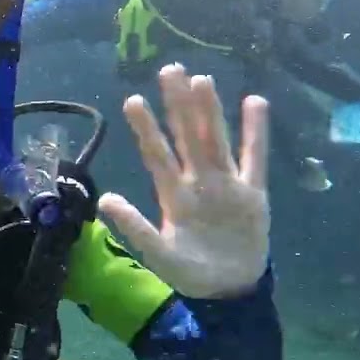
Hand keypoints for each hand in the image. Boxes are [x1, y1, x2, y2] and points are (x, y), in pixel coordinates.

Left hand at [98, 64, 269, 298]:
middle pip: (186, 135)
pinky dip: (255, 132)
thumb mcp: (158, 254)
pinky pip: (254, 158)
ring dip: (210, 111)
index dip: (146, 128)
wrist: (228, 290)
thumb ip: (134, 227)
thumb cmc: (189, 271)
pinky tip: (254, 103)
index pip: (156, 154)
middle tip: (169, 70)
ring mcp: (226, 183)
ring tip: (201, 80)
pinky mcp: (253, 193)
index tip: (133, 100)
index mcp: (172, 193)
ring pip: (216, 139)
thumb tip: (104, 200)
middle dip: (177, 105)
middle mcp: (197, 181)